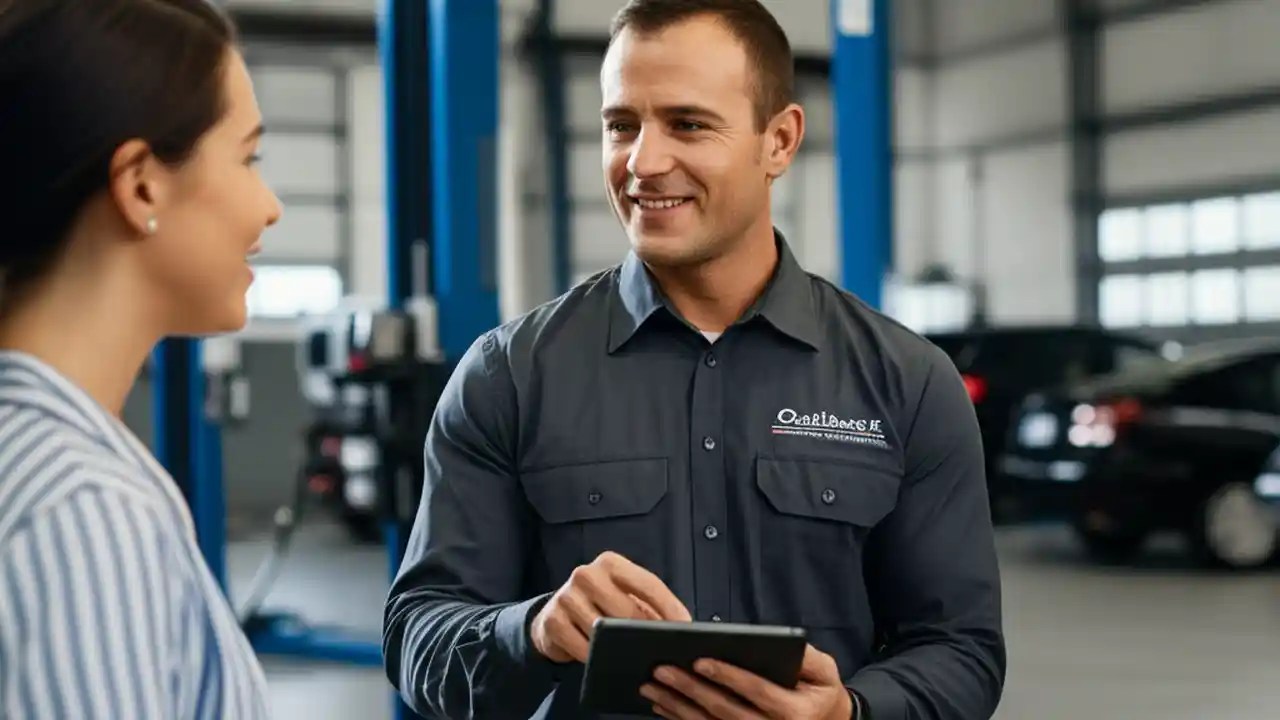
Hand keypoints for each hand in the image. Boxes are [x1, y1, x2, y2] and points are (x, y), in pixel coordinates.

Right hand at [530, 550, 690, 663]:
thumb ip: (648, 606)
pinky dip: (597, 657)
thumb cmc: (599, 606)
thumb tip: (679, 627)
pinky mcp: (553, 621)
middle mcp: (587, 574)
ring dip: (620, 648)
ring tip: (635, 660)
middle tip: (662, 651)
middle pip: (626, 610)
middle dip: (646, 633)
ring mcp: (567, 597)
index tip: (686, 626)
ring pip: (603, 630)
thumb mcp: (623, 597)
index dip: (669, 606)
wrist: (554, 616)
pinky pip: (582, 647)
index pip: (647, 584)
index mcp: (610, 563)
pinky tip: (605, 662)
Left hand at [640, 643, 852, 719]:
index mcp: (794, 712)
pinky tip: (662, 705)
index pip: (756, 692)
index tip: (700, 660)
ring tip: (652, 686)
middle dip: (690, 689)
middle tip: (662, 669)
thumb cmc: (820, 692)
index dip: (728, 676)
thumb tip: (779, 641)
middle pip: (725, 710)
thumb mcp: (825, 671)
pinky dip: (680, 719)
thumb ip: (806, 657)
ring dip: (677, 706)